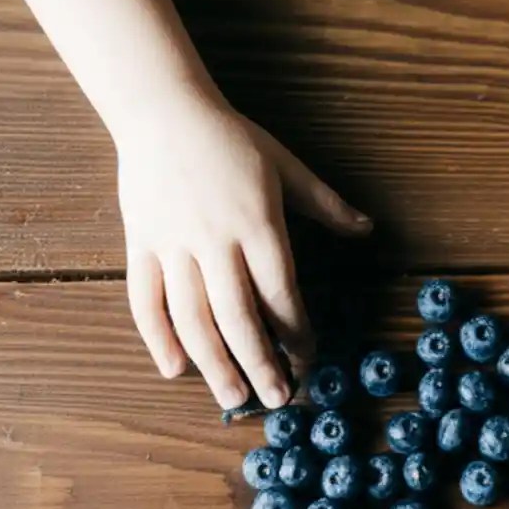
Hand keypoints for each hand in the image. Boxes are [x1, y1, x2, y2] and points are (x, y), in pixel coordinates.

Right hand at [115, 100, 370, 408]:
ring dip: (213, 363)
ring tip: (232, 397)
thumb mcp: (286, 167)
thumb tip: (367, 229)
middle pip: (238, 316)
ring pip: (192, 317)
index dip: (296, 333)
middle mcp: (215, 239)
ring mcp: (173, 245)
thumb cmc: (231, 140)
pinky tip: (174, 368)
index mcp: (257, 223)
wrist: (163, 110)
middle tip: (277, 398)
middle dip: (260, 363)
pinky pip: (146, 299)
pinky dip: (157, 337)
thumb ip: (326, 205)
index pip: (281, 293)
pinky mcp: (141, 245)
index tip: (307, 359)